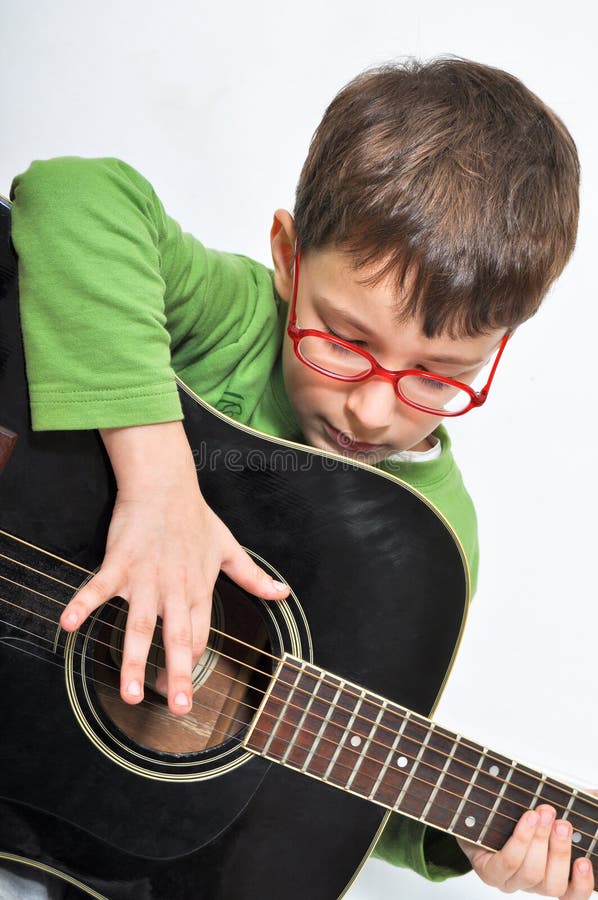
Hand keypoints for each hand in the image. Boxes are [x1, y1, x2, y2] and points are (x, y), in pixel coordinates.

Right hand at [59, 421, 289, 714]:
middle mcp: (175, 590)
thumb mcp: (229, 548)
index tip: (179, 691)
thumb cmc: (195, 517)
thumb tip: (283, 593)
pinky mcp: (120, 563)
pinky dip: (84, 605)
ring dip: (135, 661)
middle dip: (178, 675)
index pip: (197, 637)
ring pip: (141, 625)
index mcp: (199, 589)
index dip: (189, 664)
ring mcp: (147, 578)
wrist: (165, 483)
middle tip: (178, 708)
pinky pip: (99, 588)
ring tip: (131, 694)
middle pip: (177, 638)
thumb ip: (253, 577)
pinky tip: (69, 627)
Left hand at [457, 802, 595, 897]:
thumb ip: (574, 805)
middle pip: (552, 883)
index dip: (582, 884)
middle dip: (559, 850)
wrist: (473, 808)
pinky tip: (526, 820)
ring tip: (541, 813)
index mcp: (550, 875)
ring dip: (539, 840)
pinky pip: (507, 863)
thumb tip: (595, 793)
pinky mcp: (488, 871)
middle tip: (561, 821)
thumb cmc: (514, 810)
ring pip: (531, 872)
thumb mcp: (547, 808)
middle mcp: (531, 883)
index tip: (584, 861)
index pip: (571, 894)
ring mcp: (509, 880)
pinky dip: (520, 840)